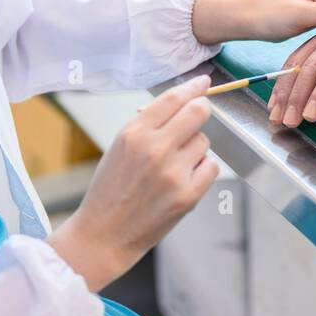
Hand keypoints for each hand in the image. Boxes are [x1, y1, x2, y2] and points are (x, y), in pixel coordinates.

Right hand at [48, 75, 217, 290]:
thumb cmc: (111, 188)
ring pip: (204, 141)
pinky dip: (202, 170)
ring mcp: (173, 173)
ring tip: (174, 164)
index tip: (203, 83)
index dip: (193, 87)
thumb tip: (184, 101)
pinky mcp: (188, 195)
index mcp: (134, 133)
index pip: (173, 98)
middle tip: (201, 113)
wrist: (104, 233)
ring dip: (195, 147)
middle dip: (203, 109)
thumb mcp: (120, 146)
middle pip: (198, 112)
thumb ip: (148, 123)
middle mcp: (155, 149)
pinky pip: (211, 167)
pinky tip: (183, 179)